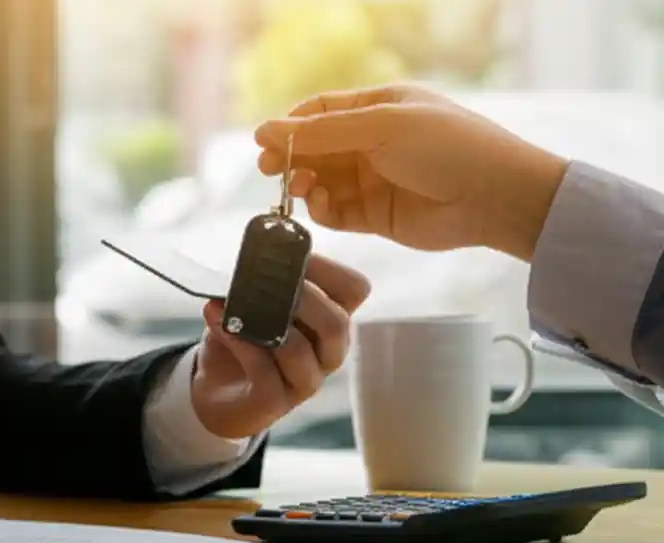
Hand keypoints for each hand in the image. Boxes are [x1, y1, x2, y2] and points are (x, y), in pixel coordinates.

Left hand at [191, 254, 370, 439]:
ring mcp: (303, 380)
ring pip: (300, 351)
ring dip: (265, 321)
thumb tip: (252, 257)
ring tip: (235, 302)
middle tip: (272, 279)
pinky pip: (263, 369)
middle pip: (336, 324)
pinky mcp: (274, 401)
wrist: (216, 393)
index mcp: (328, 321)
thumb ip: (260, 282)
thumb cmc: (243, 341)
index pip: (354, 291)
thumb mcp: (252, 305)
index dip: (329, 269)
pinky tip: (220, 323)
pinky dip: (239, 342)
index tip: (296, 253)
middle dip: (304, 297)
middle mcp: (325, 353)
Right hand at [254, 85, 568, 260]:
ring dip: (304, 184)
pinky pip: (335, 212)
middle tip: (268, 170)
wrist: (495, 197)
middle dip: (289, 158)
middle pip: (314, 148)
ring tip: (301, 187)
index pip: (320, 111)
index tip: (264, 141)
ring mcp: (373, 180)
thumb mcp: (381, 126)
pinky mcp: (375, 216)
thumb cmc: (448, 148)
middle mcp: (373, 143)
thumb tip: (265, 130)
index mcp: (379, 108)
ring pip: (320, 181)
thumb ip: (321, 132)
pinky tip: (323, 205)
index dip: (289, 125)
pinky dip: (322, 210)